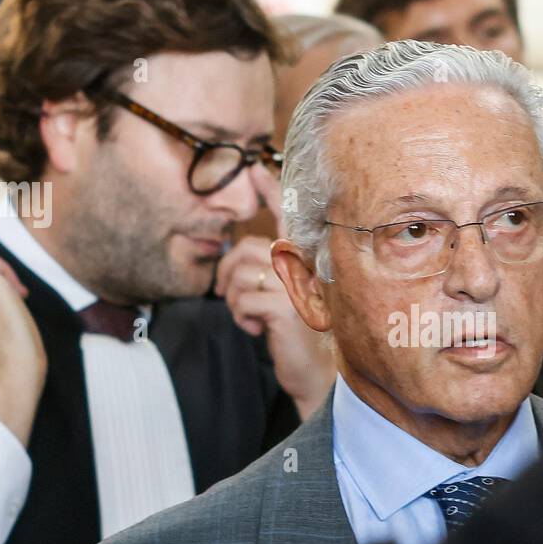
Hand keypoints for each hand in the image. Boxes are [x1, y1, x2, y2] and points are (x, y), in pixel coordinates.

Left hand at [216, 171, 333, 417]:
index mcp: (304, 261)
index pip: (286, 217)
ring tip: (247, 317)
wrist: (315, 374)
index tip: (256, 169)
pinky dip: (240, 316)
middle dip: (227, 274)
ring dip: (232, 300)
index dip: (270, 190)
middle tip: (233, 299)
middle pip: (246, 248)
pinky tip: (255, 329)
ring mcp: (297, 285)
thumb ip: (268, 276)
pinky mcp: (285, 308)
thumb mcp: (282, 301)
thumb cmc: (298, 337)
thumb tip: (233, 262)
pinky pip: (242, 298)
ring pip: (240, 273)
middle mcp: (303, 267)